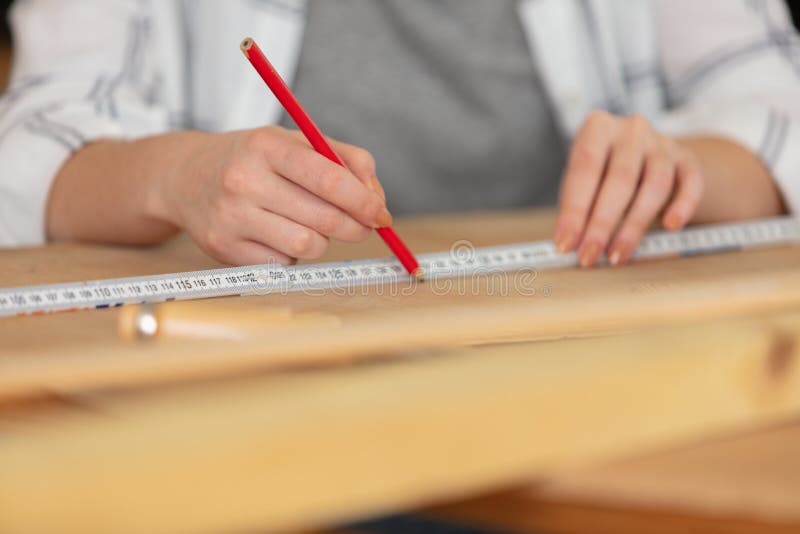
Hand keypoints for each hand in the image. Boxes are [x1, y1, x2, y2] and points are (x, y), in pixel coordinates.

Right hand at [160, 126, 389, 264]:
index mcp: (266, 146)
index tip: (382, 214)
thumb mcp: (296, 142)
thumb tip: (377, 197)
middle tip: (362, 226)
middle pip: (324, 218)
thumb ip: (346, 159)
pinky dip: (292, 255)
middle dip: (355, 227)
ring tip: (311, 225)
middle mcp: (244, 181)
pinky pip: (283, 264)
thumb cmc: (254, 159)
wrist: (185, 177)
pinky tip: (278, 235)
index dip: (364, 201)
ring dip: (323, 242)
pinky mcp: (223, 249)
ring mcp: (231, 218)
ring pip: (307, 246)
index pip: (329, 178)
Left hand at [554, 111, 704, 266]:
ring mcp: (662, 142)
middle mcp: (632, 130)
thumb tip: (569, 244)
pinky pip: (690, 183)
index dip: (574, 210)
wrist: (645, 154)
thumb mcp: (583, 180)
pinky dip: (682, 206)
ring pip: (655, 185)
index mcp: (597, 127)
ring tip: (617, 256)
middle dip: (602, 224)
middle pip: (620, 179)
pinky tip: (671, 227)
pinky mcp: (687, 158)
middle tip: (589, 256)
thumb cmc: (602, 172)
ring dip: (634, 226)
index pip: (584, 170)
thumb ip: (576, 208)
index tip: (565, 244)